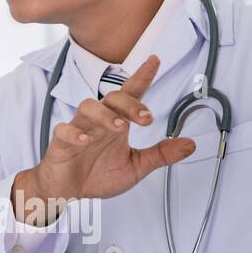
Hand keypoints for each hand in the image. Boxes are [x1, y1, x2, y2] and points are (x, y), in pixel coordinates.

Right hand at [15, 55, 196, 223]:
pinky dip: (74, 133)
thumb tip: (190, 144)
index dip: (142, 76)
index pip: (131, 94)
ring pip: (87, 106)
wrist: (67, 191)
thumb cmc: (97, 175)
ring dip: (105, 115)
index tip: (155, 61)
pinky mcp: (61, 143)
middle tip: (146, 118)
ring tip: (119, 127)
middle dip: (130, 104)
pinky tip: (85, 141)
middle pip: (112, 98)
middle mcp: (98, 122)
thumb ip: (161, 154)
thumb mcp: (136, 167)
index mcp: (117, 123)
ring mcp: (79, 129)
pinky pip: (63, 131)